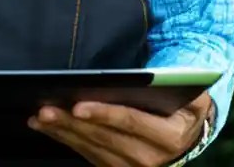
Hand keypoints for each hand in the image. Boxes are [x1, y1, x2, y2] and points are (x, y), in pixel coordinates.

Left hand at [27, 91, 212, 166]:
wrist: (185, 137)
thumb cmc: (184, 108)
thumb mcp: (193, 96)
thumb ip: (180, 86)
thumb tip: (156, 76)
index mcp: (168, 138)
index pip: (130, 122)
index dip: (104, 114)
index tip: (78, 106)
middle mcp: (148, 159)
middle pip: (103, 137)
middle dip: (72, 122)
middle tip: (48, 108)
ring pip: (90, 147)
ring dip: (62, 131)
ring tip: (41, 115)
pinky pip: (85, 153)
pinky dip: (64, 138)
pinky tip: (45, 126)